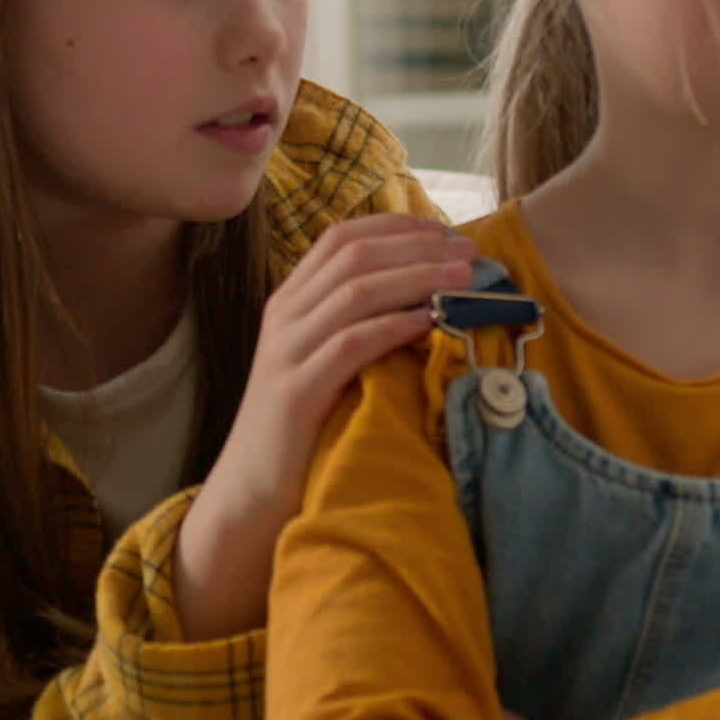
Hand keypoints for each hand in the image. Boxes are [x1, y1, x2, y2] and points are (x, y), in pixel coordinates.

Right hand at [170, 213, 479, 635]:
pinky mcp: (295, 391)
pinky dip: (393, 325)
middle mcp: (284, 315)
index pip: (342, 237)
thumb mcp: (325, 364)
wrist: (250, 493)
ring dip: (416, 277)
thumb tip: (429, 298)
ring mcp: (286, 351)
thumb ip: (358, 326)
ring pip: (355, 291)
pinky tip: (429, 322)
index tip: (447, 232)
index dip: (397, 226)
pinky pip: (350, 343)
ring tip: (463, 279)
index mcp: (290, 301)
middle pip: (355, 255)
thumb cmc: (301, 429)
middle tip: (470, 253)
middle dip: (418, 246)